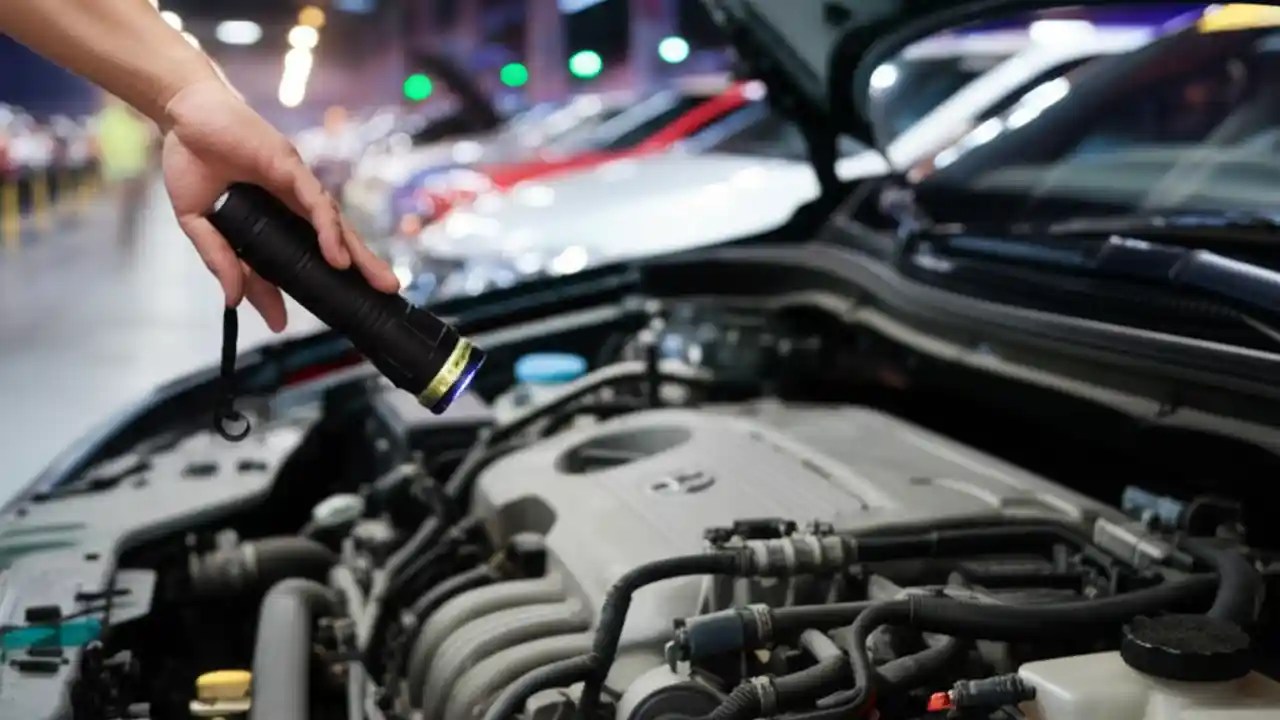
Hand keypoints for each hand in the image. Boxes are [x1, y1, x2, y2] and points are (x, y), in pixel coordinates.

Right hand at [161, 79, 399, 330]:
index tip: (282, 322)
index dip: (292, 288)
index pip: (292, 259)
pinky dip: (328, 229)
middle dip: (359, 269)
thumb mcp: (198, 222)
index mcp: (272, 217)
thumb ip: (219, 259)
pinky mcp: (290, 167)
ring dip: (355, 255)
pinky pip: (315, 202)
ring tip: (375, 282)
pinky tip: (337, 256)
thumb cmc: (193, 159)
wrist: (183, 113)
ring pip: (333, 225)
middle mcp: (291, 203)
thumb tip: (233, 301)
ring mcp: (294, 185)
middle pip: (332, 242)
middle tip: (382, 295)